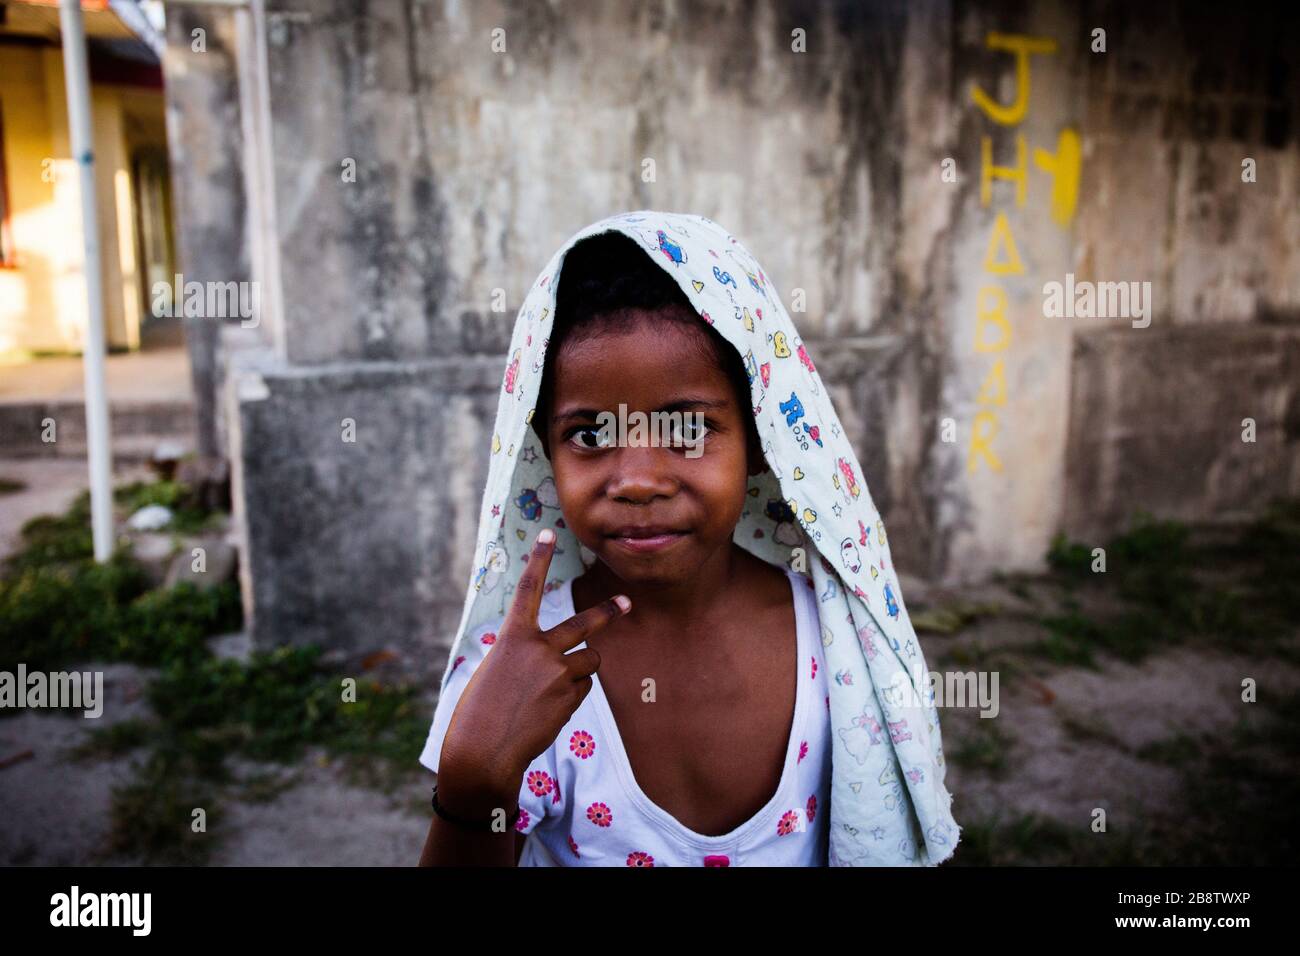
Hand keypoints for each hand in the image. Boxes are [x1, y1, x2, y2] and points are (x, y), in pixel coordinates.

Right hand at [436, 528, 630, 813]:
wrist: (484, 750)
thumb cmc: (480, 713)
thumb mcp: (496, 672)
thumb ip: (524, 656)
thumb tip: (556, 660)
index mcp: (512, 636)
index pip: (529, 589)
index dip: (539, 560)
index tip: (548, 534)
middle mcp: (539, 648)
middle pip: (584, 623)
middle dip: (608, 612)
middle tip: (626, 603)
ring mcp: (558, 671)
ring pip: (589, 661)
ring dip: (579, 671)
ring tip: (551, 693)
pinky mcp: (570, 696)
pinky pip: (583, 689)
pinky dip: (571, 697)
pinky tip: (548, 711)